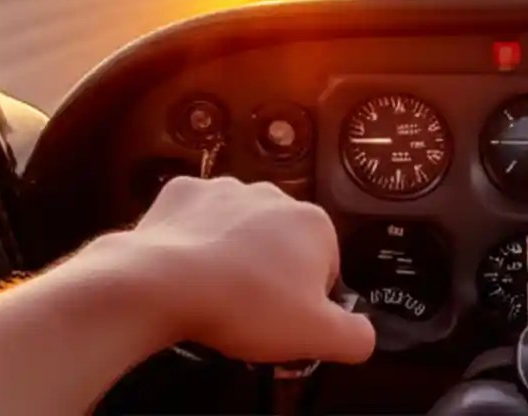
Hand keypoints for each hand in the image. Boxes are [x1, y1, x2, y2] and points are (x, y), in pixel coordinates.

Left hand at [84, 176, 375, 364]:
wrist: (163, 283)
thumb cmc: (244, 304)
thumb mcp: (317, 336)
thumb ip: (356, 337)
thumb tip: (363, 336)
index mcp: (314, 224)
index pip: (326, 267)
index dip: (308, 300)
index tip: (287, 320)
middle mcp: (273, 197)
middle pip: (283, 244)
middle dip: (272, 273)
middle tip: (252, 311)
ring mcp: (226, 190)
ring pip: (240, 229)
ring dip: (235, 255)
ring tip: (218, 292)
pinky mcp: (184, 193)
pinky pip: (197, 219)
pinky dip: (195, 240)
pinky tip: (190, 268)